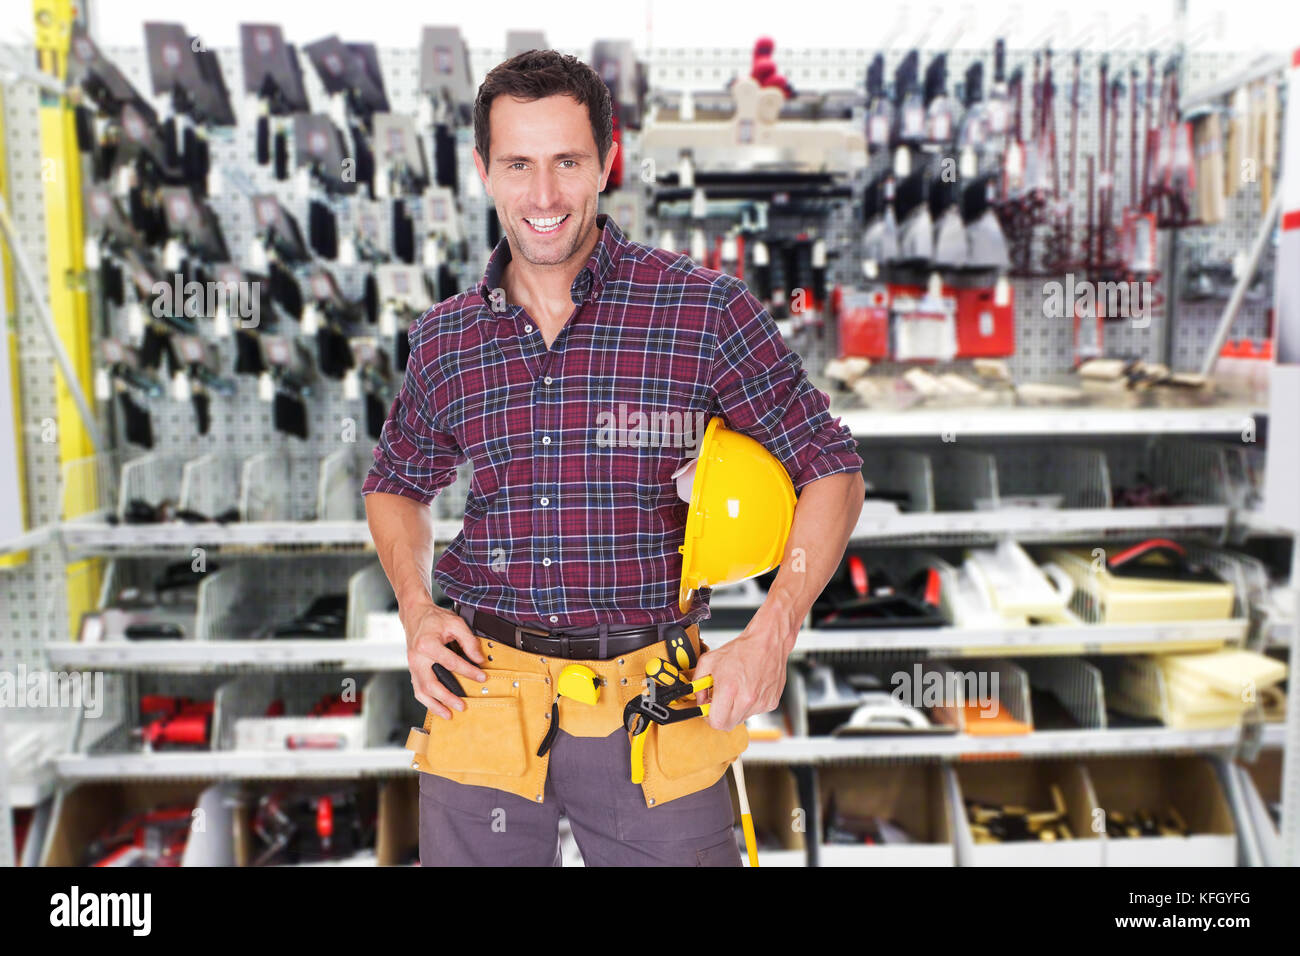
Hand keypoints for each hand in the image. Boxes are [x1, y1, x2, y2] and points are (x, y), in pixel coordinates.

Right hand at [402, 601, 486, 719]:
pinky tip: (438, 707)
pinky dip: (427, 701)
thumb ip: (469, 641)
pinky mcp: (412, 670)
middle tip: (463, 706)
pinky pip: (418, 689)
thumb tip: (479, 659)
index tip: (482, 677)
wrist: (415, 615)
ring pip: (421, 691)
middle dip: (447, 698)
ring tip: (449, 715)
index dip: (469, 671)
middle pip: (431, 684)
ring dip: (435, 705)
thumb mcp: (455, 623)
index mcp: (427, 644)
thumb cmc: (435, 619)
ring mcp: (412, 666)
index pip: (451, 662)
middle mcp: (417, 658)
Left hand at [693, 602, 797, 730]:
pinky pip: (754, 711)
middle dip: (721, 715)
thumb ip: (698, 682)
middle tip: (720, 701)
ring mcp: (761, 702)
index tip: (708, 709)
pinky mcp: (771, 703)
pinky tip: (749, 688)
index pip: (716, 722)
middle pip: (728, 725)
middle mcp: (747, 699)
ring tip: (737, 689)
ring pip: (741, 718)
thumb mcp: (709, 661)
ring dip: (735, 709)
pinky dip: (749, 704)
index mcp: (730, 689)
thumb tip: (698, 699)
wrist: (768, 642)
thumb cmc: (741, 650)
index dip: (709, 718)